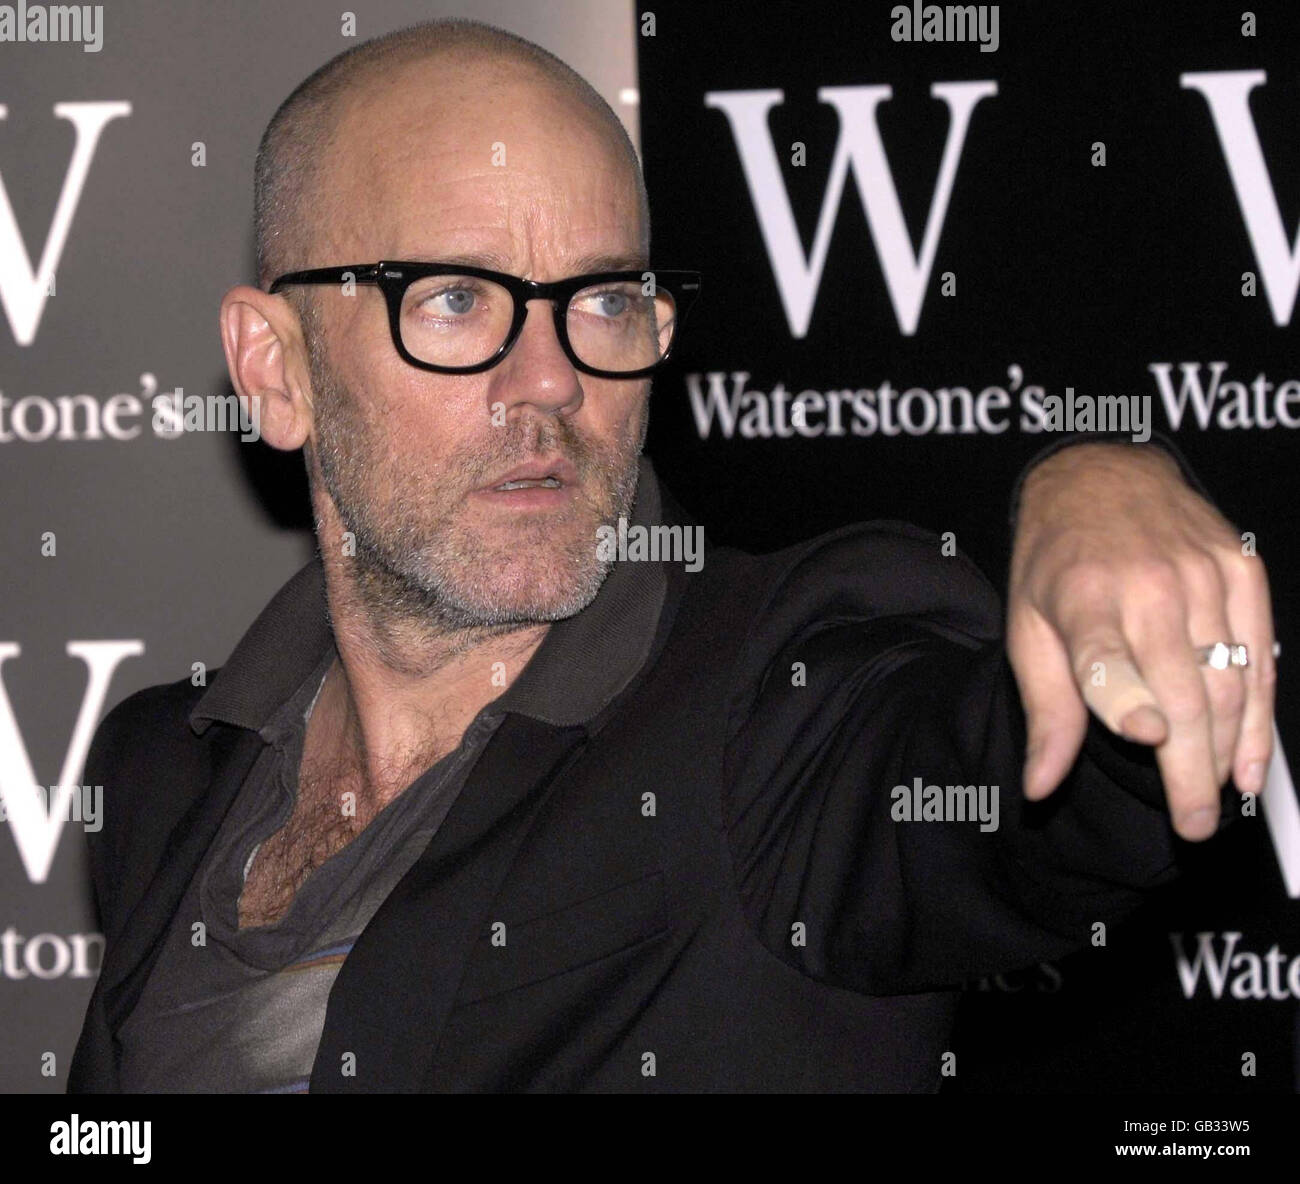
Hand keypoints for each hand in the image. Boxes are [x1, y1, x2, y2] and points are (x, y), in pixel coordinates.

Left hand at [1007, 442, 1275, 840]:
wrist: (1099, 474)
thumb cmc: (1055, 562)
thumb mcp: (1027, 628)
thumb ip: (1046, 710)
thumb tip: (1040, 786)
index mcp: (1083, 598)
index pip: (1108, 656)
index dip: (1128, 697)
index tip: (1147, 738)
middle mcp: (1149, 586)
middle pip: (1182, 692)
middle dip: (1189, 769)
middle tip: (1190, 824)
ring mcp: (1204, 576)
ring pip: (1229, 683)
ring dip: (1227, 751)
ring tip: (1215, 800)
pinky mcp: (1243, 571)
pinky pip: (1260, 656)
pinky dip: (1260, 714)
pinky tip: (1250, 760)